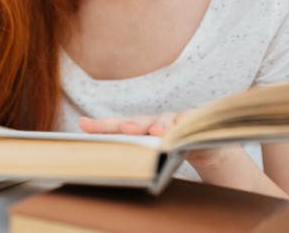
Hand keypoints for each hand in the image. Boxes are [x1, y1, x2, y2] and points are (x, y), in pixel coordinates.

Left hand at [78, 111, 236, 168]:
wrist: (205, 145)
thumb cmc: (171, 148)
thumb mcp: (152, 154)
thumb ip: (134, 158)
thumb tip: (109, 170)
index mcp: (140, 128)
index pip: (118, 126)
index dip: (102, 126)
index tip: (83, 124)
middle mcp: (156, 120)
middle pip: (142, 121)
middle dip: (133, 125)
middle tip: (126, 130)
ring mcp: (176, 118)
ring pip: (168, 120)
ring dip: (163, 125)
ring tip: (159, 132)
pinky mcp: (196, 120)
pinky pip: (191, 121)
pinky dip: (188, 123)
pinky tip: (185, 125)